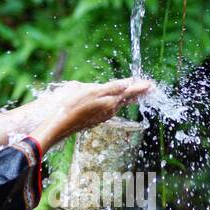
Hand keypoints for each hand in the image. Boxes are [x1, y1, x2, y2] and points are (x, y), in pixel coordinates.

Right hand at [28, 77, 151, 150]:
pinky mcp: (94, 118)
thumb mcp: (93, 92)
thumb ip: (112, 88)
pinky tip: (117, 100)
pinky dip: (118, 101)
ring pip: (119, 104)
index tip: (152, 84)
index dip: (140, 87)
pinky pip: (110, 107)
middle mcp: (109, 110)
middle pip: (126, 99)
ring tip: (137, 92)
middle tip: (149, 87)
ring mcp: (102, 116)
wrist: (58, 125)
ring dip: (128, 97)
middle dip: (138, 93)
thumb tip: (129, 84)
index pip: (130, 93)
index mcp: (111, 102)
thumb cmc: (73, 107)